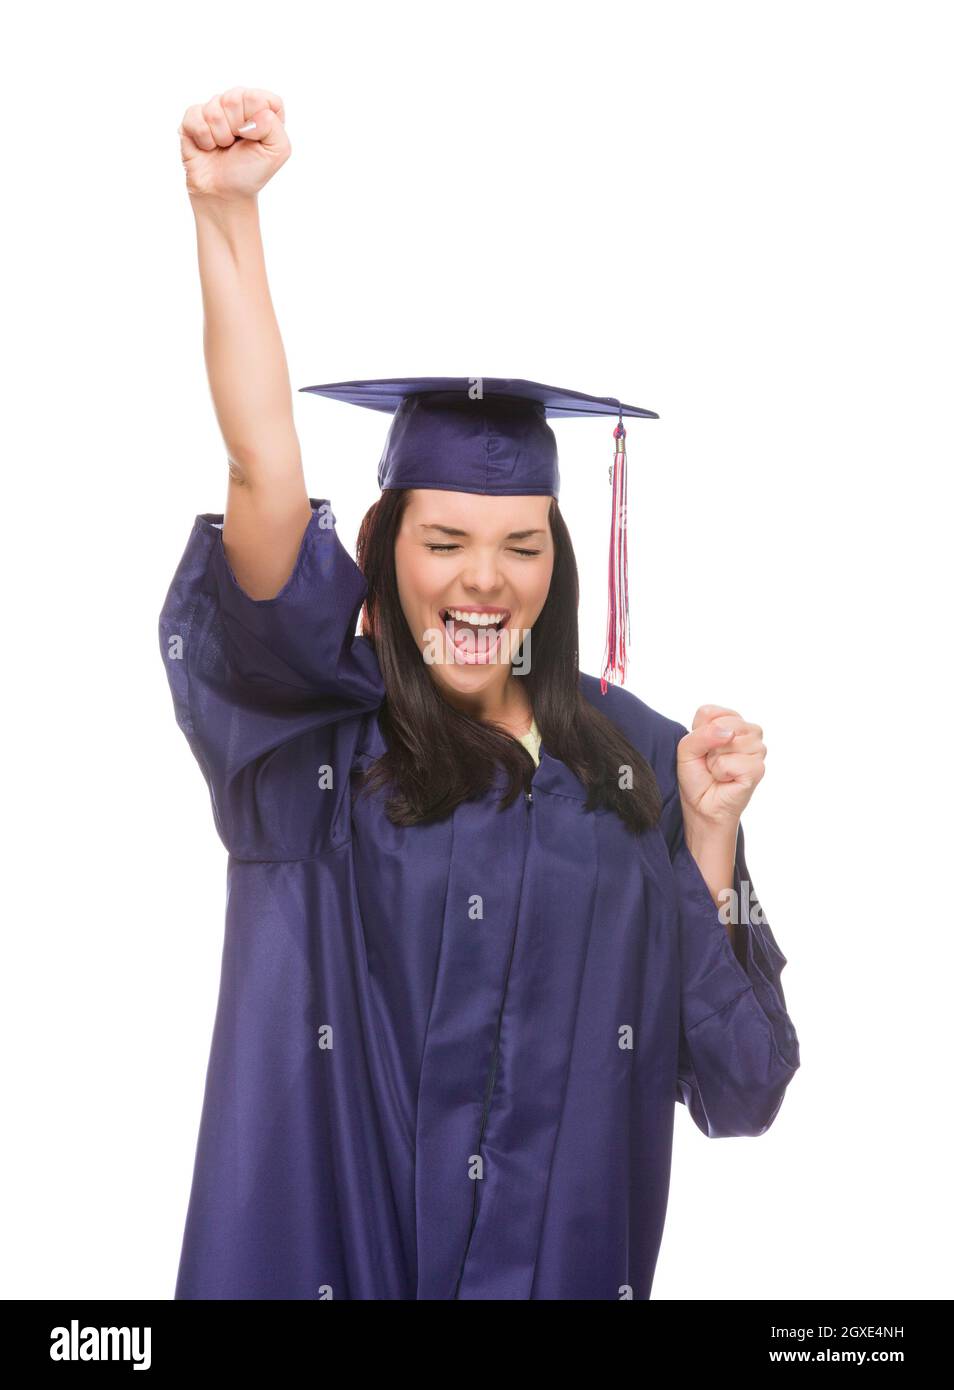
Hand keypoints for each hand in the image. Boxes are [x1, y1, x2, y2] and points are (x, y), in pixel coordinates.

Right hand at [178, 87, 289, 201]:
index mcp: (260, 108)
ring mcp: (214, 108)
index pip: (261, 97)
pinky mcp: (193, 117)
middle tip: (236, 143)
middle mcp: (237, 104)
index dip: (257, 117)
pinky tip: (208, 146)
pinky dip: (204, 138)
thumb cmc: (250, 171)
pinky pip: (196, 116)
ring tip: (223, 146)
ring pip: (214, 108)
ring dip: (220, 136)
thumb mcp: (277, 152)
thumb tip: (250, 118)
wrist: (223, 192)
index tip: (255, 137)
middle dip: (236, 127)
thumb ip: (274, 126)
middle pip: (235, 97)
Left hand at [676, 704, 766, 831]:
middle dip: (708, 746)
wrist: (702, 806)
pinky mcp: (758, 768)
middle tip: (710, 762)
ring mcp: (757, 749)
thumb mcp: (687, 749)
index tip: (701, 749)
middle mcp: (749, 732)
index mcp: (732, 721)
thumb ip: (702, 734)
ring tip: (719, 771)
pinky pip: (732, 762)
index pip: (709, 712)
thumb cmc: (697, 777)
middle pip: (722, 723)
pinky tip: (727, 779)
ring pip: (729, 742)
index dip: (697, 733)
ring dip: (715, 761)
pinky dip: (722, 773)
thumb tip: (729, 733)